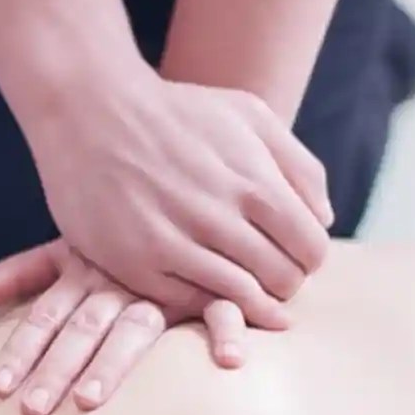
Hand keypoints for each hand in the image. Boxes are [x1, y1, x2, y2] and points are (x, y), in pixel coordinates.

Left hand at [0, 241, 248, 414]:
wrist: (196, 186)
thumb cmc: (125, 227)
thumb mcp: (74, 246)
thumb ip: (25, 272)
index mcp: (86, 270)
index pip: (45, 314)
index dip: (20, 349)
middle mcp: (121, 278)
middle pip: (83, 327)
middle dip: (55, 368)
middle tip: (32, 409)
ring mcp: (167, 281)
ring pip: (136, 325)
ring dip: (113, 362)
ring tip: (88, 400)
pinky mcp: (214, 284)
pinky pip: (223, 307)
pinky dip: (228, 330)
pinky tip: (229, 361)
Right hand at [25, 76, 332, 330]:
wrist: (90, 111)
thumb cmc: (176, 113)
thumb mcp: (249, 115)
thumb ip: (299, 166)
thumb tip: (324, 220)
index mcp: (254, 181)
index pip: (311, 248)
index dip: (309, 258)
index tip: (293, 255)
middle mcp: (218, 216)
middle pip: (281, 279)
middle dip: (284, 281)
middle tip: (268, 274)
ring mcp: (175, 244)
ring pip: (240, 298)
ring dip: (252, 299)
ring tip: (243, 287)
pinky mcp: (138, 265)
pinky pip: (192, 303)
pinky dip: (209, 301)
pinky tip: (207, 287)